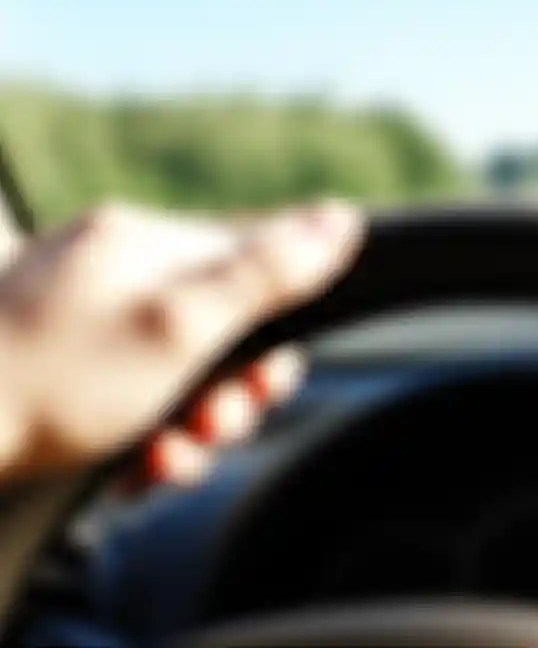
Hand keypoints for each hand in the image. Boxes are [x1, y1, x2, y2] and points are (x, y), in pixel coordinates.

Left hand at [0, 201, 362, 484]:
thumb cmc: (52, 380)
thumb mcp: (182, 325)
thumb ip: (269, 272)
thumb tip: (341, 218)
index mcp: (142, 244)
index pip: (251, 264)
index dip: (274, 332)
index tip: (268, 377)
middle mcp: (111, 270)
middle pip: (216, 327)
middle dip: (230, 389)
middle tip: (215, 423)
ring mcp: (79, 319)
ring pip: (176, 370)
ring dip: (190, 423)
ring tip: (169, 456)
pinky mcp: (57, 368)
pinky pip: (131, 395)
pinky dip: (144, 434)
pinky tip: (135, 465)